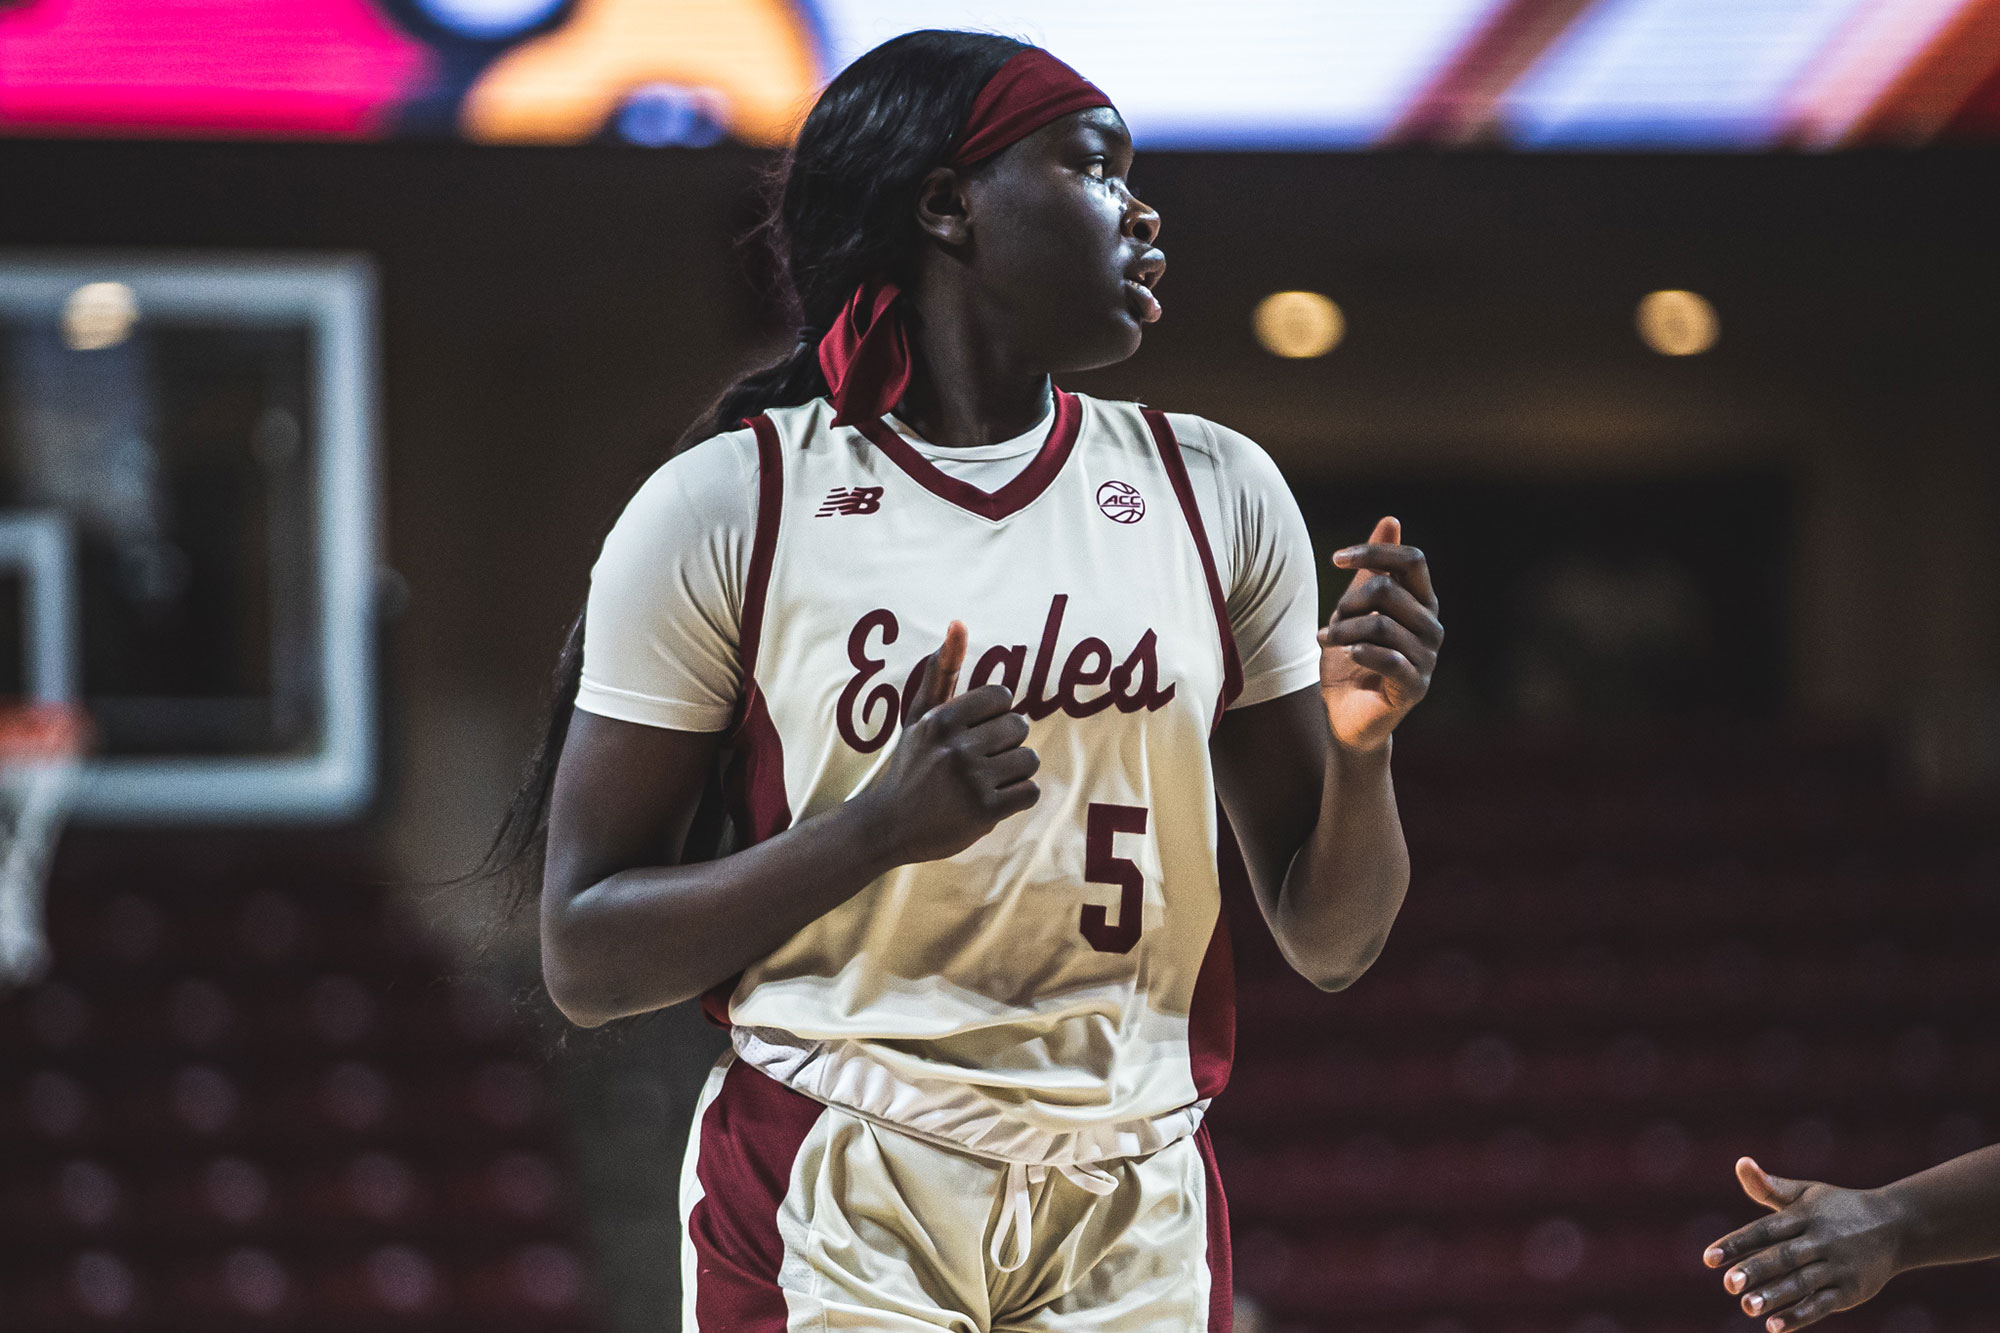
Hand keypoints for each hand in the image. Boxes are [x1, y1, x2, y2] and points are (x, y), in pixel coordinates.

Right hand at [851, 621, 1041, 865]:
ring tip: (987, 781)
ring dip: (1015, 772)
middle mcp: (955, 748)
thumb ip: (941, 670)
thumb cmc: (911, 764)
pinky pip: (1030, 792)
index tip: (977, 731)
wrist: (889, 825)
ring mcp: (971, 781)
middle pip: (1019, 728)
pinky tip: (992, 801)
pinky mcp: (985, 812)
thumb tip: (959, 622)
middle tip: (981, 760)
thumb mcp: (920, 715)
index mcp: (940, 720)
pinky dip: (1017, 798)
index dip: (996, 715)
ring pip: (1029, 760)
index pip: (1002, 697)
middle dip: (1007, 744)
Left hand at [1319, 517, 1441, 752]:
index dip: (1374, 553)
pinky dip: (1359, 652)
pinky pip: (1387, 658)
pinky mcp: (1415, 687)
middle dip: (1348, 603)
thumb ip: (1373, 569)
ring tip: (1326, 640)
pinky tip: (1347, 656)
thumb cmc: (1351, 659)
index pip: (1412, 560)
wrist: (1346, 717)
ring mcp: (1427, 658)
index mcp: (1421, 603)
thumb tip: (1391, 520)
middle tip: (1331, 621)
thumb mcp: (1356, 608)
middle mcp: (1431, 627)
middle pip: (1389, 590)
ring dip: (1343, 631)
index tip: (1336, 559)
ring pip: (1380, 624)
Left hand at [1704, 1156, 1906, 1331]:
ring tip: (1747, 1306)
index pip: (1764, 1230)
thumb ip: (1770, 1187)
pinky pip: (1823, 1304)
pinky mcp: (1852, 1290)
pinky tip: (1775, 1326)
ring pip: (1802, 1282)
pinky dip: (1800, 1315)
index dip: (1737, 1243)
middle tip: (1728, 1284)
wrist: (1897, 1226)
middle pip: (1783, 1257)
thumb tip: (1740, 1162)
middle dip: (1755, 1270)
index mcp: (1804, 1216)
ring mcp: (1838, 1266)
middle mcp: (1820, 1240)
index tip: (1708, 1258)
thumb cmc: (1839, 1208)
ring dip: (1775, 1296)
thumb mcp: (1807, 1193)